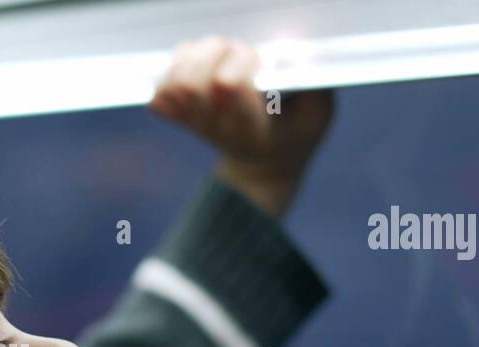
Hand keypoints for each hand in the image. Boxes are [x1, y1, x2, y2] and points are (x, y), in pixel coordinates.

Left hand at [148, 36, 333, 216]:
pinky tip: (195, 69)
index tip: (261, 60)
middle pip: (193, 77)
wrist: (263, 163)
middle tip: (234, 52)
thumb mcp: (319, 110)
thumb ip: (313, 80)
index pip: (228, 83)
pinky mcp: (180, 118)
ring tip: (215, 57)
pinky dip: (173, 71)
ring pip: (174, 79)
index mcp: (253, 125)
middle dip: (215, 51)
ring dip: (195, 56)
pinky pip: (160, 90)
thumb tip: (288, 51)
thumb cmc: (296, 129)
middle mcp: (218, 126)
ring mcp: (195, 124)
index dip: (242, 60)